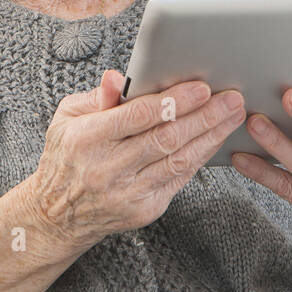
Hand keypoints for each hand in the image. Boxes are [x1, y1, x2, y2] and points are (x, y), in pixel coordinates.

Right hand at [25, 70, 245, 249]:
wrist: (57, 214)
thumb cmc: (67, 155)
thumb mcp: (68, 117)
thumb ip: (97, 96)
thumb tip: (117, 77)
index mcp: (87, 139)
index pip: (138, 116)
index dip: (174, 101)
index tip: (201, 87)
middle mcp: (107, 168)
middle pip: (166, 138)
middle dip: (204, 116)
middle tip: (232, 98)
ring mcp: (127, 193)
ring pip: (179, 160)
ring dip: (211, 135)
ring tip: (233, 116)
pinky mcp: (144, 210)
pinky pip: (179, 179)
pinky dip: (201, 157)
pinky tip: (216, 139)